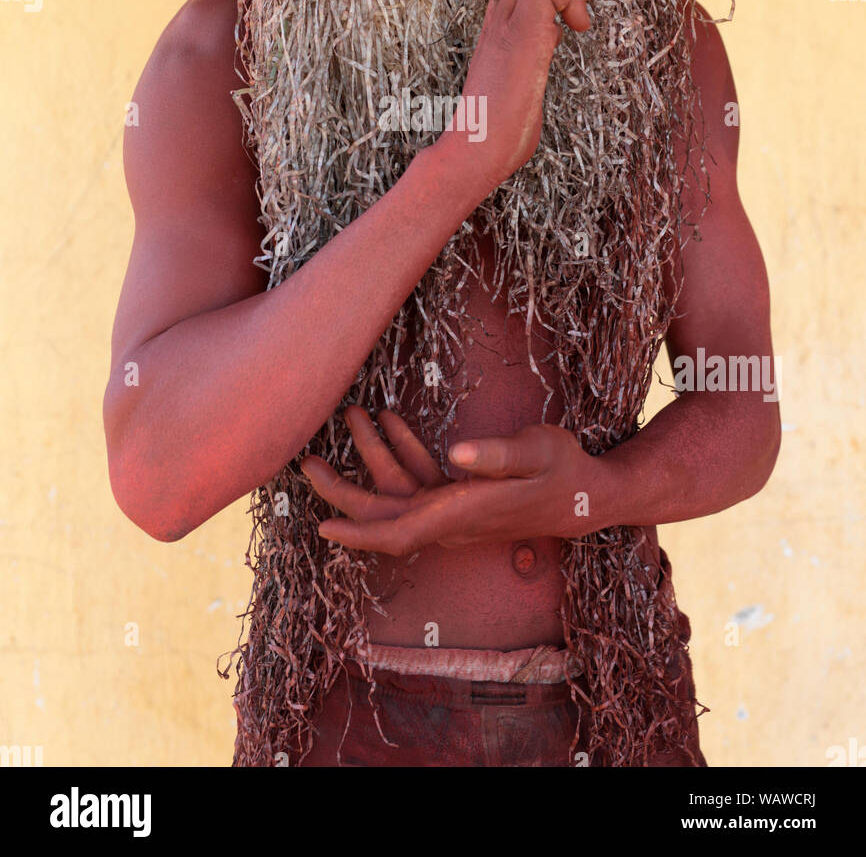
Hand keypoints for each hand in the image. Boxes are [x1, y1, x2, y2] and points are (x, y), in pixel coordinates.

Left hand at [301, 407, 615, 555]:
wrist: (587, 497)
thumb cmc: (564, 470)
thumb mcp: (538, 451)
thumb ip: (497, 454)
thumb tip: (455, 455)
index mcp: (465, 513)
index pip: (401, 532)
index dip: (360, 532)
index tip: (323, 525)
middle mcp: (453, 521)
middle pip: (386, 519)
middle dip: (344, 495)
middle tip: (308, 464)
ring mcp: (456, 513)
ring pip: (397, 500)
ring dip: (367, 467)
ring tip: (347, 424)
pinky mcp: (462, 502)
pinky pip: (418, 487)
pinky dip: (398, 457)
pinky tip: (388, 421)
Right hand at [433, 0, 593, 193]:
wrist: (478, 151)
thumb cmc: (503, 122)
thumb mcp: (530, 69)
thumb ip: (543, 37)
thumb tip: (563, 23)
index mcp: (499, 15)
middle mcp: (496, 11)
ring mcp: (503, 22)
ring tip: (579, 12)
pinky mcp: (517, 37)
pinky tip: (575, 31)